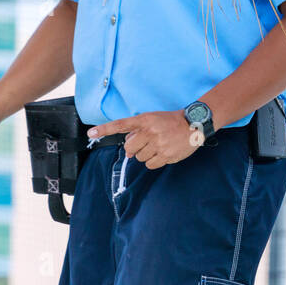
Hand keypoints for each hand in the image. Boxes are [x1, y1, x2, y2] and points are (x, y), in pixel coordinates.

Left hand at [87, 110, 201, 169]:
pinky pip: (150, 165)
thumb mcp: (153, 119)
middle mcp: (150, 131)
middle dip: (135, 148)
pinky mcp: (166, 155)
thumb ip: (138, 131)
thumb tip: (128, 150)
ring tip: (158, 146)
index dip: (104, 129)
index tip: (91, 133)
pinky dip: (154, 161)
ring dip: (146, 154)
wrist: (194, 125)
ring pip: (139, 158)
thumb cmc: (171, 122)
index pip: (121, 124)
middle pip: (129, 148)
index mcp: (145, 120)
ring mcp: (158, 144)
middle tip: (147, 143)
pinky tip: (162, 153)